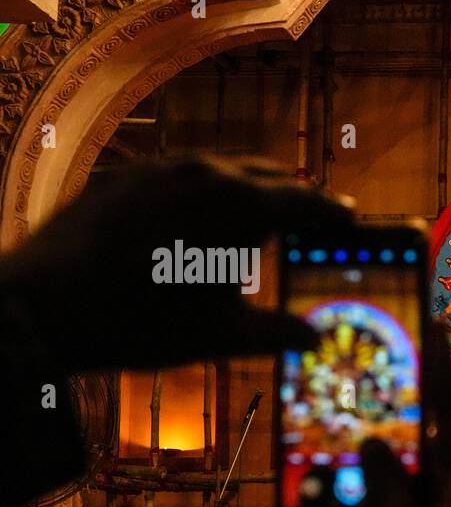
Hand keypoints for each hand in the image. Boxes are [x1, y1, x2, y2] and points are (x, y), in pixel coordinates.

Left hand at [3, 156, 354, 374]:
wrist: (45, 307)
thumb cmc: (142, 325)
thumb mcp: (221, 336)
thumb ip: (276, 333)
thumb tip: (315, 338)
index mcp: (244, 208)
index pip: (306, 202)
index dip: (333, 213)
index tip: (350, 220)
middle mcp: (207, 174)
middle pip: (269, 175)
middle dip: (293, 196)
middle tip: (309, 217)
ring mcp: (159, 169)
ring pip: (220, 168)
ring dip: (246, 188)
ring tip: (254, 213)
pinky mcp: (122, 175)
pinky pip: (175, 174)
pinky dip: (198, 191)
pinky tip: (192, 216)